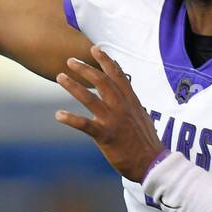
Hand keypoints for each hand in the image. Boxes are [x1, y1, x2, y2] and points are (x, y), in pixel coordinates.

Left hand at [54, 45, 164, 181]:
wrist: (152, 164)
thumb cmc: (146, 143)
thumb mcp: (141, 117)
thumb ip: (130, 105)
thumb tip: (125, 96)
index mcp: (131, 101)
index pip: (118, 75)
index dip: (106, 60)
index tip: (95, 48)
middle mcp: (121, 107)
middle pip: (101, 81)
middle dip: (85, 69)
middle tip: (70, 60)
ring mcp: (113, 121)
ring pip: (90, 98)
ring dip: (73, 86)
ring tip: (60, 77)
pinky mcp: (106, 136)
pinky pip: (85, 125)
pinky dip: (70, 119)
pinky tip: (58, 115)